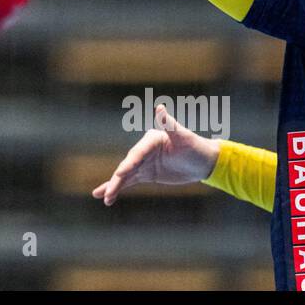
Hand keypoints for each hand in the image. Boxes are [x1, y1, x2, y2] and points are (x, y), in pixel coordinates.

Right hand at [92, 104, 219, 205]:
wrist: (202, 161)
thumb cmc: (194, 146)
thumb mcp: (183, 136)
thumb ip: (169, 124)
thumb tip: (160, 107)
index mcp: (150, 140)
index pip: (137, 154)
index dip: (129, 164)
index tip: (120, 174)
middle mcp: (143, 151)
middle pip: (127, 166)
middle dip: (118, 179)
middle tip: (110, 191)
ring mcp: (143, 163)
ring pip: (125, 176)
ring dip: (113, 186)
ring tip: (102, 196)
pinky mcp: (145, 174)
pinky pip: (129, 182)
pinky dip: (118, 188)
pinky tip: (107, 197)